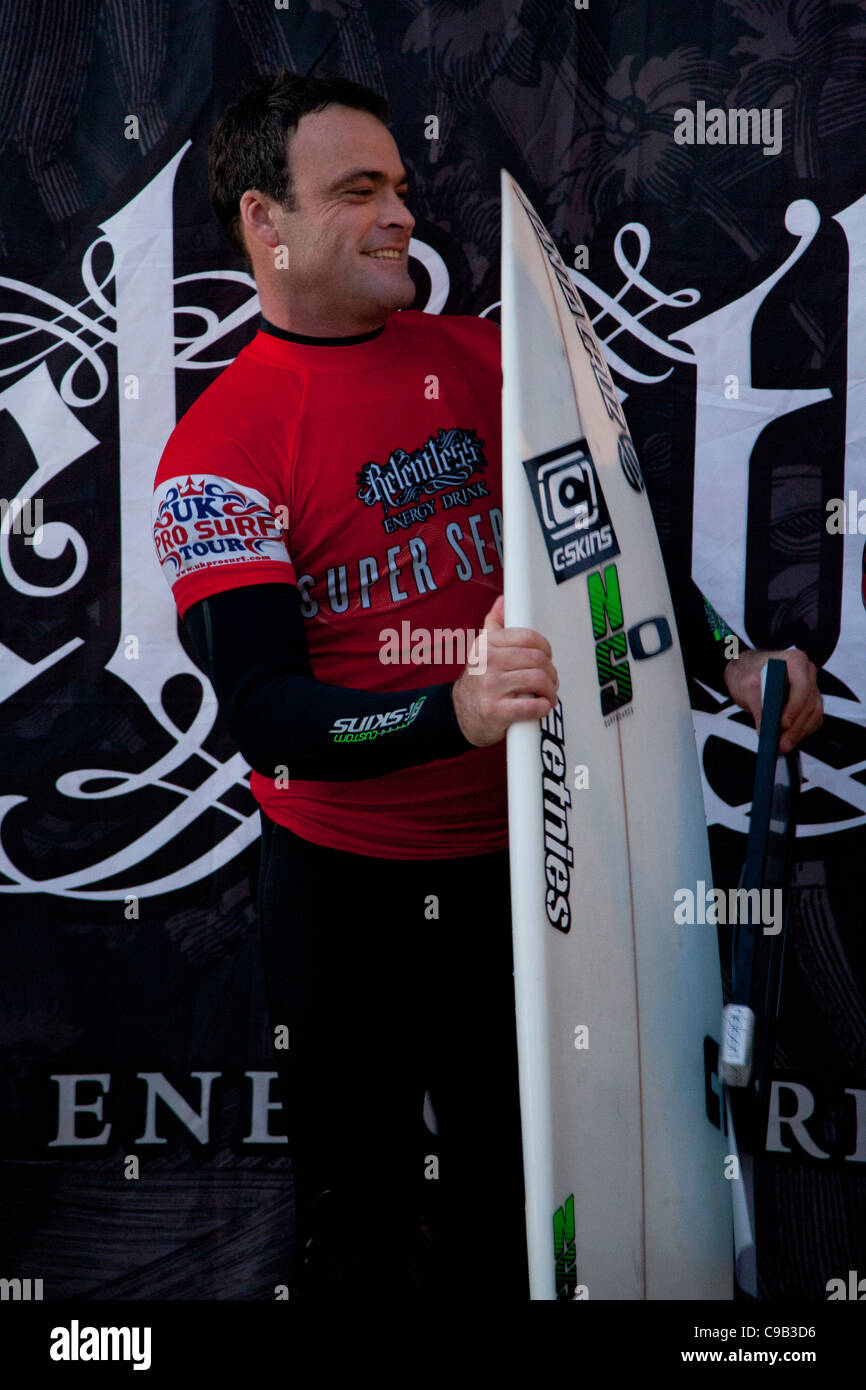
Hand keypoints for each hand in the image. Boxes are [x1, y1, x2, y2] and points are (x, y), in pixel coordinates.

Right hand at [451, 594, 558, 745]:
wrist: (462, 716)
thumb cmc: (480, 682)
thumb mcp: (483, 651)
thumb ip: (495, 626)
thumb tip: (502, 601)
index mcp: (486, 644)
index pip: (528, 637)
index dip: (545, 648)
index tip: (546, 658)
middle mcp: (486, 662)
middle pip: (537, 659)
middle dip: (550, 672)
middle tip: (549, 681)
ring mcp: (490, 686)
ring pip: (538, 680)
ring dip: (550, 690)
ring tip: (547, 695)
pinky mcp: (496, 711)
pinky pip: (532, 706)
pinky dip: (543, 707)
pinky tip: (541, 707)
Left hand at [723, 647, 822, 752]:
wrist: (747, 673)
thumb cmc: (748, 672)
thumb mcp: (747, 687)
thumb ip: (758, 705)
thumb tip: (766, 729)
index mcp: (795, 661)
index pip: (802, 686)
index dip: (794, 706)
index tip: (782, 723)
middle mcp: (807, 673)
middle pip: (809, 703)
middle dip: (796, 726)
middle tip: (782, 743)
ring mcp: (811, 687)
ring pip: (813, 713)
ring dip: (799, 732)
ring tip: (783, 745)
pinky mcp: (810, 702)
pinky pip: (813, 719)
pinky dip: (803, 731)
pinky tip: (790, 739)